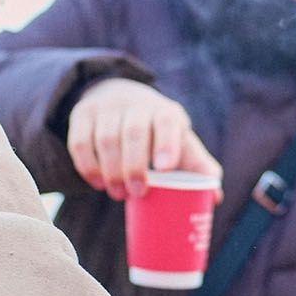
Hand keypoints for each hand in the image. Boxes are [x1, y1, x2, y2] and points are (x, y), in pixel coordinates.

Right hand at [66, 78, 220, 200]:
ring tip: (117, 193)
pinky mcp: (82, 114)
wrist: (122, 98)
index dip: (166, 143)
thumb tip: (215, 197)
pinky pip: (79, 141)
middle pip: (133, 133)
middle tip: (137, 193)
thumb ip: (198, 166)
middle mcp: (136, 105)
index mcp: (165, 112)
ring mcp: (107, 108)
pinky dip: (87, 166)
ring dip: (110, 170)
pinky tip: (97, 183)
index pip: (167, 122)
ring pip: (105, 138)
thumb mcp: (181, 142)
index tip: (164, 168)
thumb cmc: (159, 132)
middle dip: (134, 167)